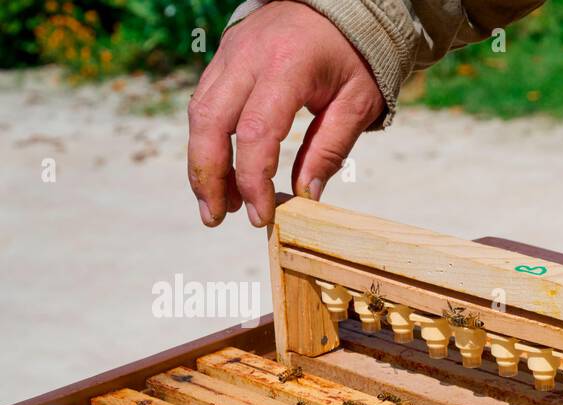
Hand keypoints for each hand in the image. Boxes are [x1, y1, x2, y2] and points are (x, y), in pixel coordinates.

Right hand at [187, 1, 383, 227]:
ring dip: (202, 163)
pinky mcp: (223, 58)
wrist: (338, 2)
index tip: (260, 216)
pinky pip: (203, 102)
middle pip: (210, 123)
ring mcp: (230, 54)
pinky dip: (206, 140)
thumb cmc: (354, 54)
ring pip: (198, 113)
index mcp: (287, 67)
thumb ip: (329, 149)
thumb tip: (305, 198)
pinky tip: (220, 171)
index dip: (252, 180)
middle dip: (209, 176)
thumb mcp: (357, 102)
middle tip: (217, 218)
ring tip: (218, 204)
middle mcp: (248, 58)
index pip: (256, 133)